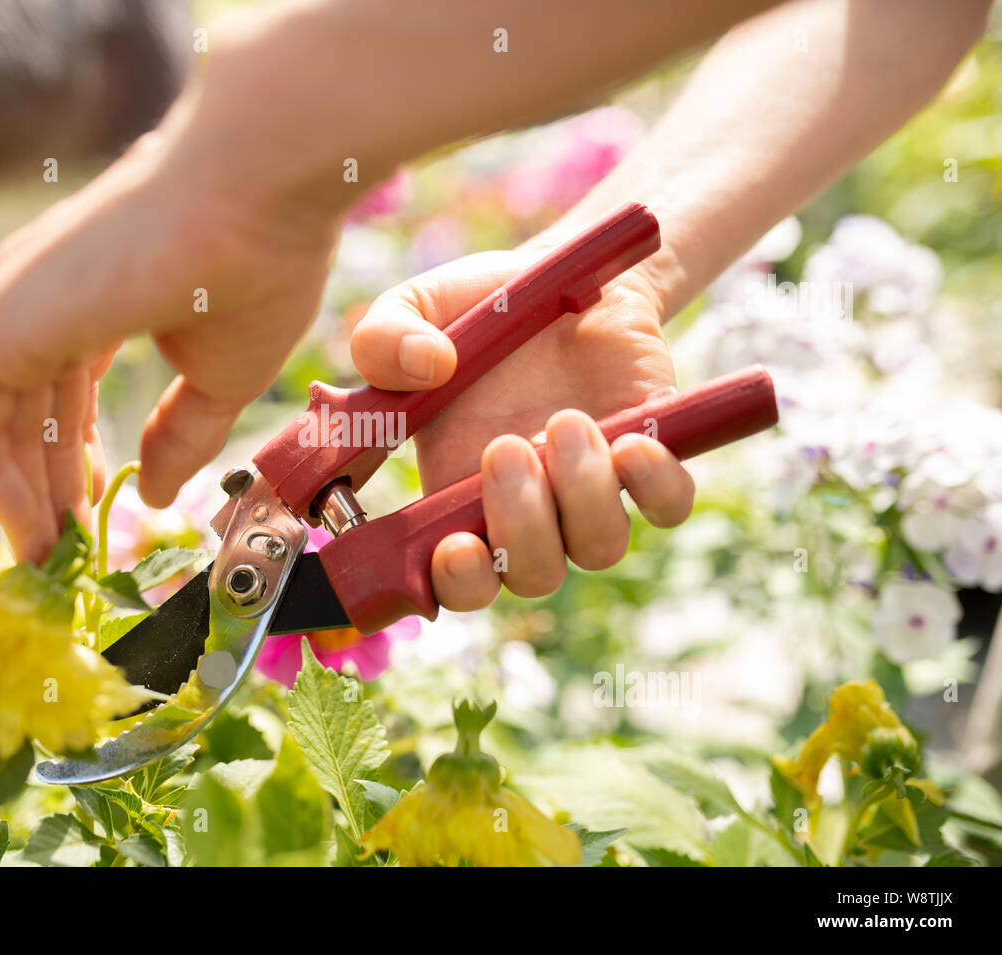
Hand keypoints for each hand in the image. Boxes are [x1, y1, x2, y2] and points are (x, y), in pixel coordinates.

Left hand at [0, 129, 339, 561]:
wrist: (258, 192)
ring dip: (19, 496)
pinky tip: (29, 528)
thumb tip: (154, 494)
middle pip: (27, 412)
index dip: (78, 460)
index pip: (64, 393)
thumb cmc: (254, 270)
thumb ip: (182, 435)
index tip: (96, 515)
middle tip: (64, 552)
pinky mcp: (2, 320)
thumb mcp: (220, 376)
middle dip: (45, 487)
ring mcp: (15, 304)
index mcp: (90, 300)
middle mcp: (41, 297)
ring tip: (46, 558)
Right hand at [350, 246, 693, 610]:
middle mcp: (527, 509)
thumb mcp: (416, 308)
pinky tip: (634, 444)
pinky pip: (667, 505)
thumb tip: (424, 368)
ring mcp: (590, 489)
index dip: (459, 583)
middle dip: (520, 526)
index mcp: (455, 493)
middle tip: (506, 448)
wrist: (564, 276)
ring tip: (565, 420)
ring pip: (599, 547)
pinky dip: (657, 487)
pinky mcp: (649, 458)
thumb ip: (383, 338)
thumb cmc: (481, 311)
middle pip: (531, 575)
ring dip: (582, 495)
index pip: (455, 579)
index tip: (456, 546)